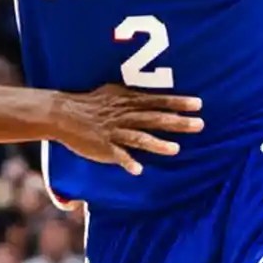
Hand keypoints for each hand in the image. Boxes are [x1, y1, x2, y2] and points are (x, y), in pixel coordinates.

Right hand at [53, 84, 203, 174]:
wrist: (62, 113)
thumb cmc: (90, 102)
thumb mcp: (112, 92)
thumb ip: (133, 96)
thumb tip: (153, 97)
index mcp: (127, 101)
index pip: (158, 101)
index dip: (178, 102)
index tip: (198, 104)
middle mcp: (124, 115)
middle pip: (155, 118)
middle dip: (177, 122)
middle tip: (199, 125)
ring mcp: (114, 132)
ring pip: (139, 137)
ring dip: (157, 144)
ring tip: (175, 149)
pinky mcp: (103, 146)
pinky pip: (116, 154)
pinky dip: (126, 161)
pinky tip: (138, 170)